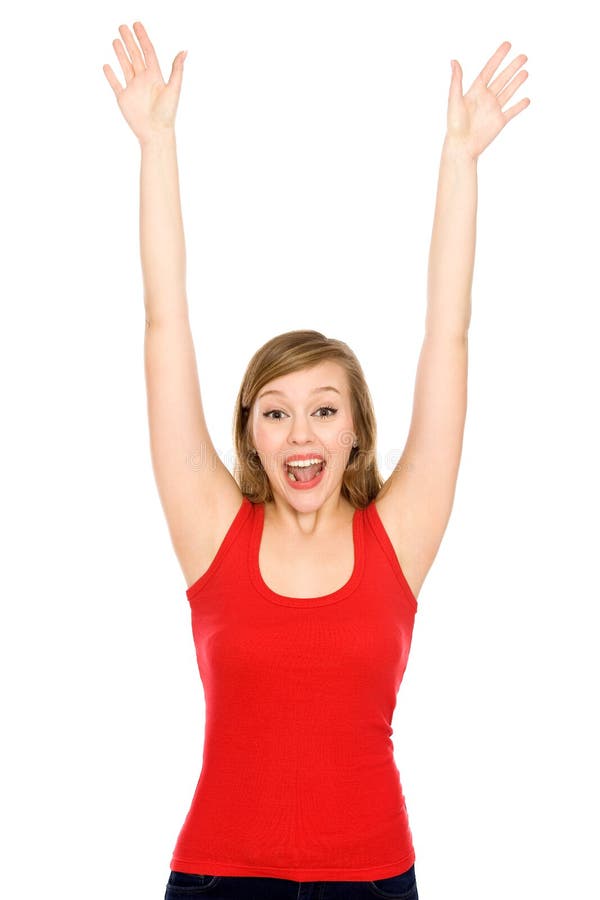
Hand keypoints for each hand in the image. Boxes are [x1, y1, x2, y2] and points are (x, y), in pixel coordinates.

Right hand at [103, 22, 186, 145]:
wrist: (155, 133)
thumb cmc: (167, 114)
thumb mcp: (174, 89)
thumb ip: (177, 69)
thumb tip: (184, 50)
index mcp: (155, 76)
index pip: (148, 52)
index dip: (143, 38)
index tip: (137, 25)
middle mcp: (143, 80)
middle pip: (135, 56)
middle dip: (129, 41)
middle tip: (122, 26)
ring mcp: (133, 89)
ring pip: (125, 66)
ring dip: (120, 53)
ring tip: (115, 40)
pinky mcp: (123, 98)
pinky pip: (115, 83)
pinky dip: (110, 75)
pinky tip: (107, 65)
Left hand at [446, 41, 529, 160]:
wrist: (461, 146)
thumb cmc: (455, 125)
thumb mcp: (454, 99)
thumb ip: (456, 80)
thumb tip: (454, 61)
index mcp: (475, 91)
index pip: (489, 70)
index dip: (498, 57)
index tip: (507, 45)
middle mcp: (486, 98)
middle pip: (502, 78)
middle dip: (512, 67)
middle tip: (524, 56)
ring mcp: (494, 109)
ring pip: (508, 92)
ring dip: (517, 82)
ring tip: (525, 71)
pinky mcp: (500, 121)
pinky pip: (512, 111)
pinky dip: (520, 106)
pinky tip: (527, 99)